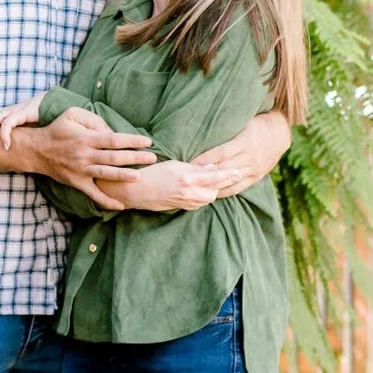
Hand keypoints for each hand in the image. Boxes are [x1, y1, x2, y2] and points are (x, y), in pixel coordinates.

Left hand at [0, 94, 45, 153]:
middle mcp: (7, 112)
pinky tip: (6, 145)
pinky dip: (4, 134)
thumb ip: (14, 139)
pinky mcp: (23, 112)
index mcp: (5, 115)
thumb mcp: (24, 131)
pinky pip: (8, 122)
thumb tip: (4, 155)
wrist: (58, 106)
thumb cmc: (41, 121)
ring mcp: (14, 111)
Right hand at [18, 107, 155, 208]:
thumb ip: (93, 120)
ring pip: (106, 175)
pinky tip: (121, 206)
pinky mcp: (77, 182)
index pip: (114, 139)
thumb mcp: (72, 115)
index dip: (132, 141)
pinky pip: (93, 194)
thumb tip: (111, 132)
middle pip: (114, 157)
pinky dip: (107, 201)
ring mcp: (80, 170)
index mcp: (86, 138)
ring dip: (124, 176)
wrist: (36, 150)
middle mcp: (84, 155)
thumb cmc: (58, 129)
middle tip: (153, 158)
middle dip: (135, 158)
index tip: (148, 142)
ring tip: (140, 177)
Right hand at [98, 157, 239, 212]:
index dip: (229, 174)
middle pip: (215, 192)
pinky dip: (201, 198)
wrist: (134, 191)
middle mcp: (189, 192)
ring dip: (211, 192)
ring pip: (207, 199)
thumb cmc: (151, 173)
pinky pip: (197, 204)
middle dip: (222, 185)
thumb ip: (194, 167)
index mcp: (188, 178)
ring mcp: (184, 202)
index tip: (238, 171)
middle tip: (229, 176)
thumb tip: (211, 167)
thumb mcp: (173, 164)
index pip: (216, 177)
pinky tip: (200, 192)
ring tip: (214, 184)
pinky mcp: (179, 207)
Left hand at [190, 109, 290, 195]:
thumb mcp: (244, 120)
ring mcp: (254, 168)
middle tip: (188, 176)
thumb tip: (203, 125)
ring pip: (230, 180)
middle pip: (224, 168)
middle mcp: (250, 157)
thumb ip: (227, 126)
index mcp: (246, 141)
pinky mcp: (257, 177)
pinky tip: (211, 193)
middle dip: (205, 173)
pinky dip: (224, 191)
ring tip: (195, 186)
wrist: (280, 133)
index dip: (205, 159)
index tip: (189, 161)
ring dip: (212, 184)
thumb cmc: (256, 123)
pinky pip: (238, 188)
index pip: (221, 153)